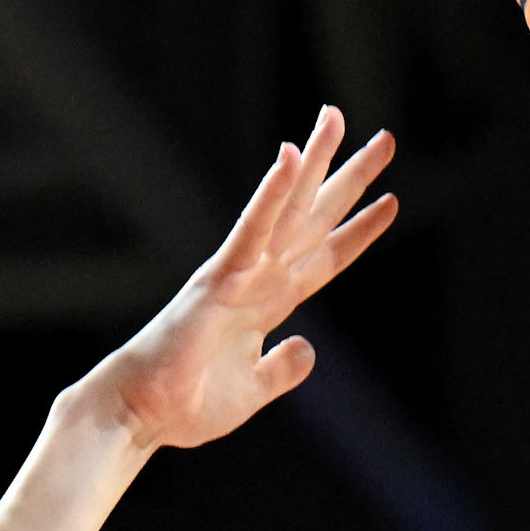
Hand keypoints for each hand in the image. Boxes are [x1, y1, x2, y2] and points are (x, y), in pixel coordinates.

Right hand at [83, 109, 401, 452]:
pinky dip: (271, 193)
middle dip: (348, 178)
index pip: (324, 258)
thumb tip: (308, 347)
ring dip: (315, 164)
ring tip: (337, 118)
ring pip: (288, 208)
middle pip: (314, 218)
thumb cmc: (185, 403)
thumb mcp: (253, 390)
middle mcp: (257, 278)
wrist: (140, 413)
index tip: (389, 202)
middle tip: (384, 139)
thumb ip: (282, 368)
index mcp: (267, 303)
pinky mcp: (217, 279)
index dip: (358, 231)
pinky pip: (251, 229)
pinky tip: (290, 157)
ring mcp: (238, 273)